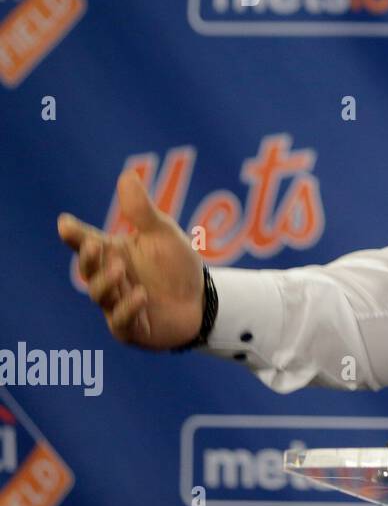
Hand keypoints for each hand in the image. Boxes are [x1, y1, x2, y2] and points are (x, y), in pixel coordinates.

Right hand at [57, 171, 203, 350]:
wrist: (203, 300)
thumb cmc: (176, 265)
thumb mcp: (162, 234)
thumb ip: (141, 211)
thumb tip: (126, 176)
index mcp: (112, 254)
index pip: (86, 243)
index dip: (74, 235)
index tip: (66, 224)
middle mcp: (110, 279)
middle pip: (89, 270)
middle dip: (89, 259)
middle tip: (95, 246)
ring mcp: (117, 305)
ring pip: (101, 295)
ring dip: (108, 282)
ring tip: (121, 268)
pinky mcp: (131, 329)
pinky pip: (122, 322)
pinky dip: (128, 308)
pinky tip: (140, 295)